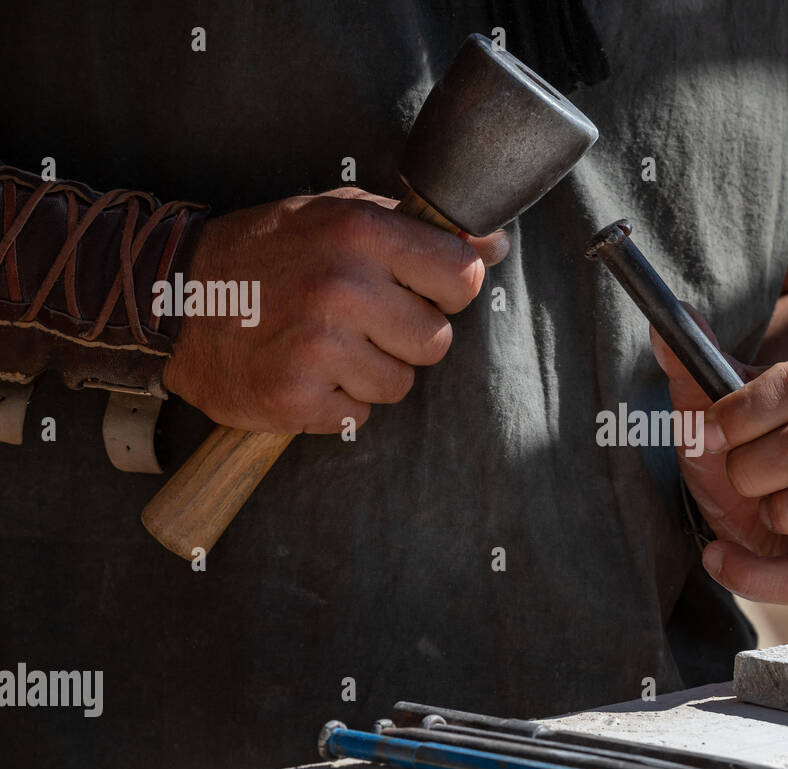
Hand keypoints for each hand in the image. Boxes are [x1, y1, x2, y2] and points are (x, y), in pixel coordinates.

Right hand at [163, 187, 508, 432]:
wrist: (174, 297)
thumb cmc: (270, 252)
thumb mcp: (338, 214)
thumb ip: (417, 229)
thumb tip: (494, 246)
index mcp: (361, 232)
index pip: (463, 276)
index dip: (447, 289)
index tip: (419, 290)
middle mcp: (343, 288)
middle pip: (436, 341)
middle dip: (406, 337)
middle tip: (361, 322)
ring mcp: (319, 347)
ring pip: (400, 384)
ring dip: (371, 374)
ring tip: (326, 346)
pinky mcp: (297, 398)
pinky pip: (358, 416)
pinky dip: (336, 403)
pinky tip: (303, 371)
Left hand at [651, 307, 787, 602]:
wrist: (748, 487)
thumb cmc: (731, 439)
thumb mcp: (705, 402)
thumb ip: (689, 363)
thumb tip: (667, 327)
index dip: (743, 410)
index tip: (706, 431)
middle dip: (750, 464)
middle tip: (729, 471)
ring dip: (777, 507)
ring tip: (750, 504)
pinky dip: (764, 575)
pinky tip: (718, 556)